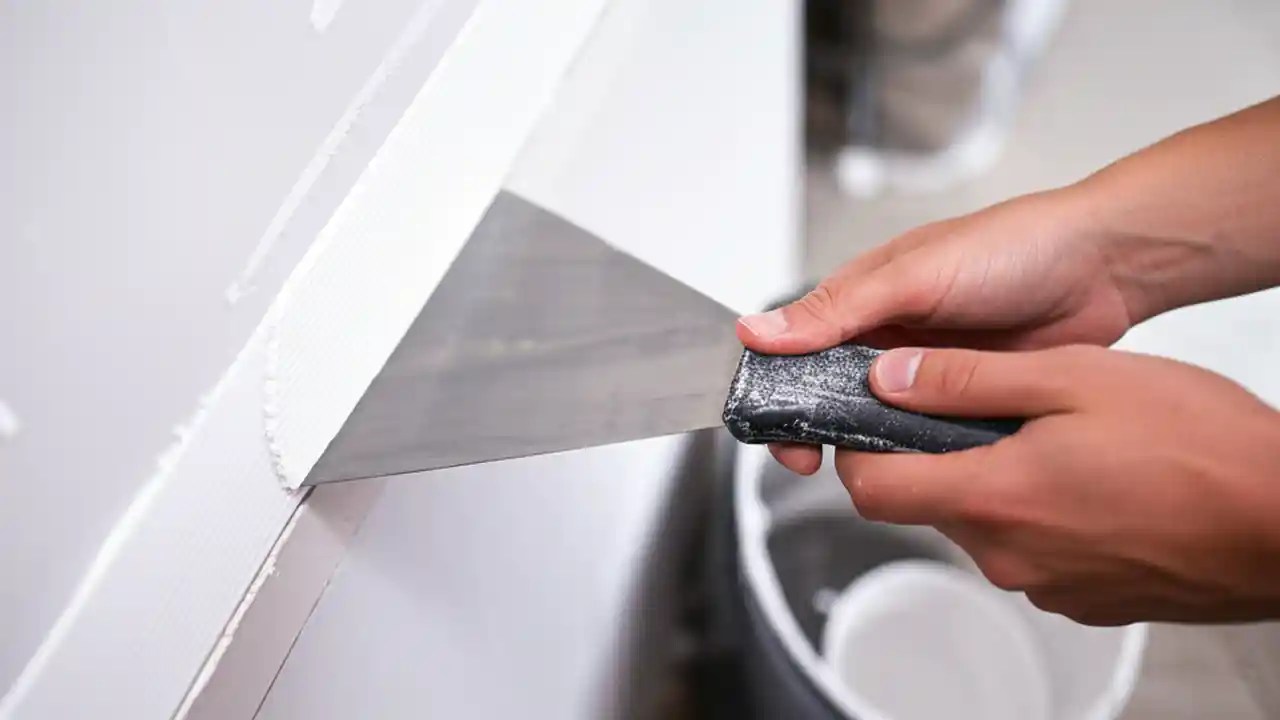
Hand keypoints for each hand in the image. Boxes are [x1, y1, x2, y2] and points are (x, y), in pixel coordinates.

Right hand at [737, 189, 1141, 473]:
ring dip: (872, 445)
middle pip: (829, 398)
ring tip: (876, 465)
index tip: (777, 430)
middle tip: (820, 460)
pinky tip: (924, 468)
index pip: (795, 354)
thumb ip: (837, 310)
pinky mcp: (964, 403)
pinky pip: (929, 438)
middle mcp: (887, 341)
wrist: (1103, 266)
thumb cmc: (1011, 248)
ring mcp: (926, 375)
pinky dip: (921, 454)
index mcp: (861, 302)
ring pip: (878, 424)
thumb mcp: (912, 277)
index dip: (778, 394)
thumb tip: (757, 332)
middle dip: (818, 431)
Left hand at [842, 344, 1279, 624]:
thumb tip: (893, 379)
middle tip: (996, 408)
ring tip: (1062, 438)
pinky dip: (1040, 512)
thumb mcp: (1074, 379)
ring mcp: (1045, 584)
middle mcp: (1007, 554)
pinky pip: (1030, 549)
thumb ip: (969, 380)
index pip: (870, 490)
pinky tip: (1091, 478)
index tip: (875, 419)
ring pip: (982, 523)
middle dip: (940, 455)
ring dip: (997, 480)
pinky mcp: (1081, 598)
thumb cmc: (1200, 446)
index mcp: (992, 496)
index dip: (859, 450)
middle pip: (927, 503)